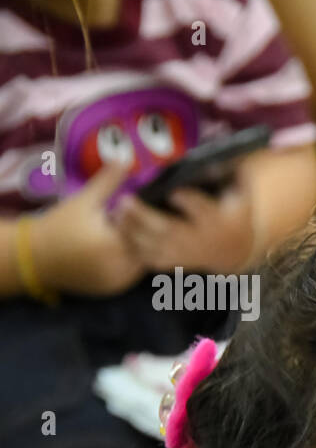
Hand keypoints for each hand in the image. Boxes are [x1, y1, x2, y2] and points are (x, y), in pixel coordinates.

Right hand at [27, 162, 144, 296]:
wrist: (34, 257)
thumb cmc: (59, 225)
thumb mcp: (84, 201)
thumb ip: (108, 182)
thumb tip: (124, 158)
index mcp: (115, 246)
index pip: (148, 232)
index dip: (146, 219)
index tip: (136, 210)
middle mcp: (120, 268)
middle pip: (150, 250)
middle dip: (146, 236)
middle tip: (135, 224)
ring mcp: (117, 282)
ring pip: (144, 264)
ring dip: (142, 250)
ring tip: (127, 236)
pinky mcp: (112, 290)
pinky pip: (131, 276)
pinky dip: (132, 263)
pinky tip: (123, 250)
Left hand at [114, 181, 256, 273]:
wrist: (234, 251)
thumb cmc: (236, 216)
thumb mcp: (244, 196)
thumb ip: (240, 175)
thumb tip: (238, 154)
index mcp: (218, 221)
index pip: (203, 211)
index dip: (189, 202)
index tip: (174, 192)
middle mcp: (200, 239)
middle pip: (171, 230)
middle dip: (147, 217)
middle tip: (126, 200)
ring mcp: (186, 253)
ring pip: (156, 245)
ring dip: (134, 231)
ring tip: (116, 214)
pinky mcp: (175, 262)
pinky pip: (150, 258)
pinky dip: (134, 248)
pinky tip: (120, 232)